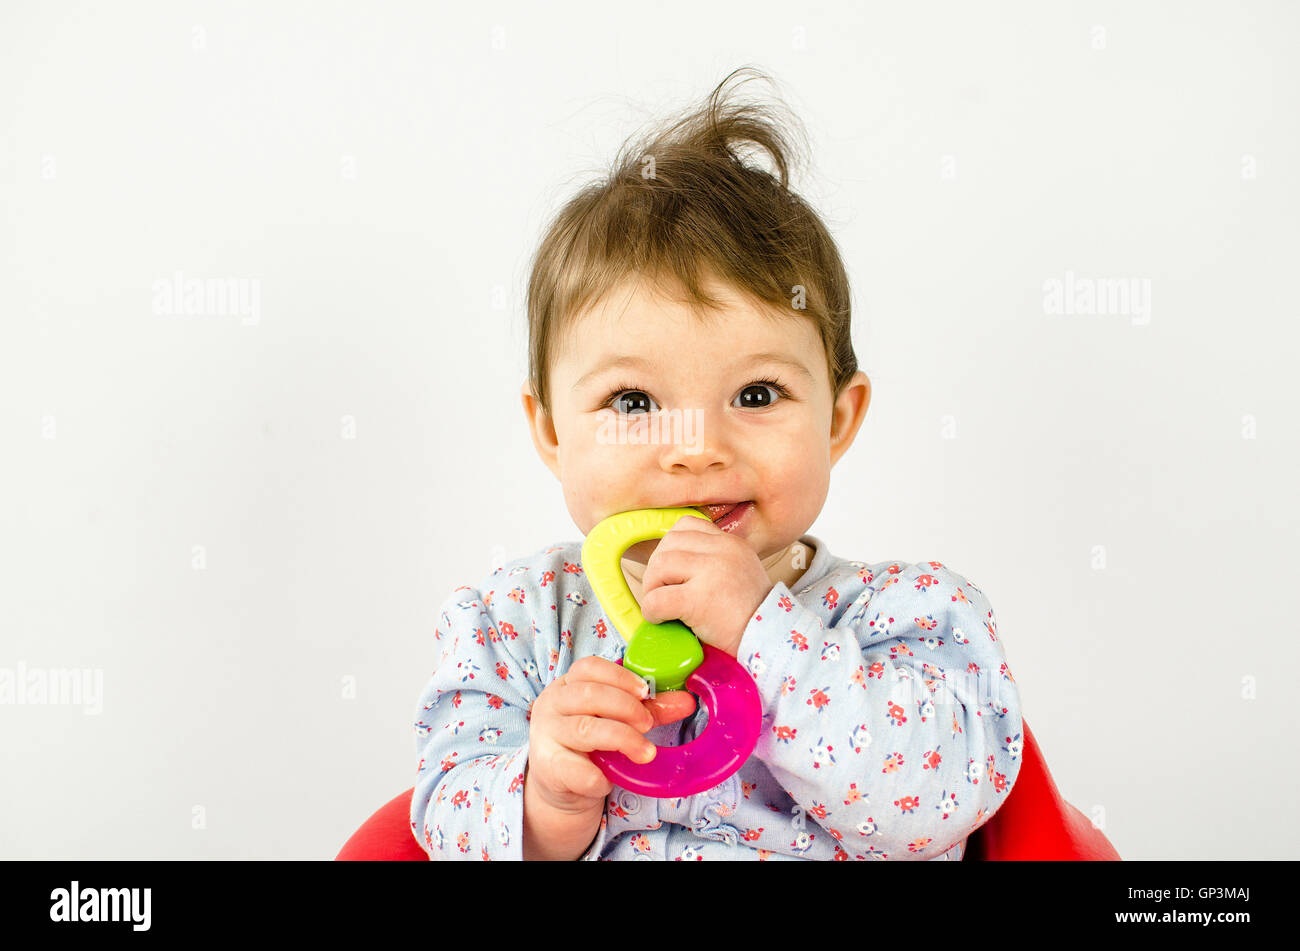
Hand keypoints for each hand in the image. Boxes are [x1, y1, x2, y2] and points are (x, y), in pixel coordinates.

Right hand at [527, 656, 696, 813]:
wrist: (560, 786)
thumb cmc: (588, 744)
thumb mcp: (616, 720)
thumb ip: (649, 708)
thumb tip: (686, 701)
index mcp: (567, 685)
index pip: (589, 667)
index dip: (620, 677)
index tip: (645, 692)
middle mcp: (552, 705)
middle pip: (589, 695)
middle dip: (627, 708)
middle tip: (649, 724)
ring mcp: (547, 735)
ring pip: (586, 730)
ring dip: (623, 739)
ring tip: (646, 752)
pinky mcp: (548, 767)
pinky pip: (576, 768)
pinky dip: (598, 775)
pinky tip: (610, 779)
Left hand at [638, 514, 772, 657]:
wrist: (771, 643)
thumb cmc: (751, 617)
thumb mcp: (740, 573)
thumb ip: (712, 562)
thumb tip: (669, 567)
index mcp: (732, 543)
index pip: (688, 525)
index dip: (671, 546)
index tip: (671, 570)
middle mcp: (723, 551)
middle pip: (669, 543)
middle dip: (657, 568)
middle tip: (661, 591)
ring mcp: (712, 572)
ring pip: (659, 565)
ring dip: (652, 588)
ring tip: (663, 607)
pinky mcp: (699, 600)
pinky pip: (657, 599)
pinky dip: (652, 611)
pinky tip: (663, 620)